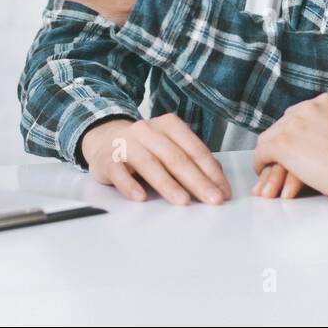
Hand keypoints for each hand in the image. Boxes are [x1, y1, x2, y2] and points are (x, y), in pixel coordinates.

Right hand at [80, 114, 231, 205]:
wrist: (104, 139)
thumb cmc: (144, 147)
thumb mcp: (169, 146)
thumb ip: (192, 159)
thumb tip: (218, 180)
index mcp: (168, 125)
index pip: (195, 149)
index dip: (211, 172)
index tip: (223, 192)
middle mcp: (148, 131)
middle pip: (176, 157)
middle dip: (197, 181)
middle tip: (212, 200)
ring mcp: (126, 143)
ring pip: (150, 164)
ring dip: (168, 184)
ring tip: (183, 201)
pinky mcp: (108, 159)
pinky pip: (119, 173)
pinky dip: (130, 185)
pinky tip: (141, 197)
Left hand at [253, 83, 327, 201]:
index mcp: (322, 101)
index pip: (298, 114)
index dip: (296, 133)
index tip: (299, 146)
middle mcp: (304, 108)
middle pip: (282, 125)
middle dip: (282, 142)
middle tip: (285, 160)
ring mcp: (291, 126)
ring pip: (269, 137)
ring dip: (270, 153)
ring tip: (273, 167)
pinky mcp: (281, 145)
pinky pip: (261, 153)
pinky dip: (261, 163)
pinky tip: (265, 172)